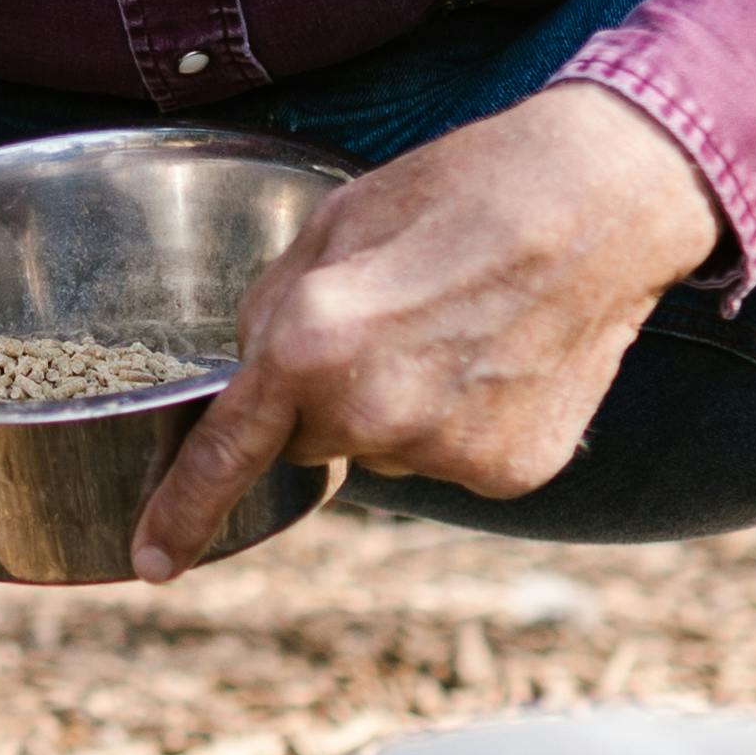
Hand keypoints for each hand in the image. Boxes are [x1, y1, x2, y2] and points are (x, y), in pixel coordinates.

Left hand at [132, 81, 726, 578]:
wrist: (604, 202)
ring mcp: (445, 454)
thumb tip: (252, 364)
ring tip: (462, 327)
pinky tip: (502, 358)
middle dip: (331, 397)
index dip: (182, 512)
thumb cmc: (464, 191)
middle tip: (395, 320)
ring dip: (404, 407)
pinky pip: (454, 461)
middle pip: (316, 442)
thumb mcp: (335, 221)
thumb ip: (275, 306)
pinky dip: (467, 422)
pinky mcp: (509, 473)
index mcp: (311, 347)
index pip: (227, 453)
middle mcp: (372, 416)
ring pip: (389, 452)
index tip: (151, 564)